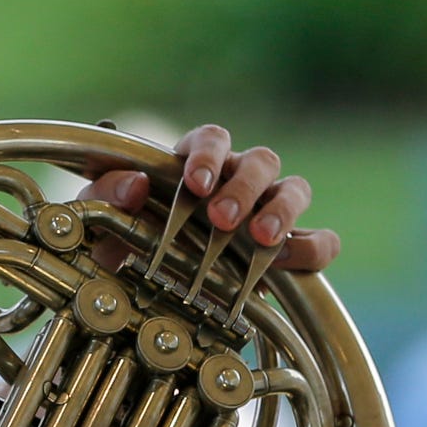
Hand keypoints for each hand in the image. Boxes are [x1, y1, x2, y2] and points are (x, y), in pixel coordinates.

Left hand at [82, 125, 338, 274]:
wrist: (147, 287)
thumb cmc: (128, 236)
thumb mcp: (106, 214)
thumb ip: (109, 193)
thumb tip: (135, 185)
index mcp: (198, 162)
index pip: (213, 139)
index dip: (207, 155)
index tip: (195, 183)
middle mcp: (240, 179)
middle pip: (261, 160)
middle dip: (243, 188)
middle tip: (222, 219)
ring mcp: (269, 211)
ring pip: (295, 189)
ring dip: (282, 211)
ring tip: (261, 238)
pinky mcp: (290, 250)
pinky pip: (320, 240)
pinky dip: (312, 248)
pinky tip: (290, 262)